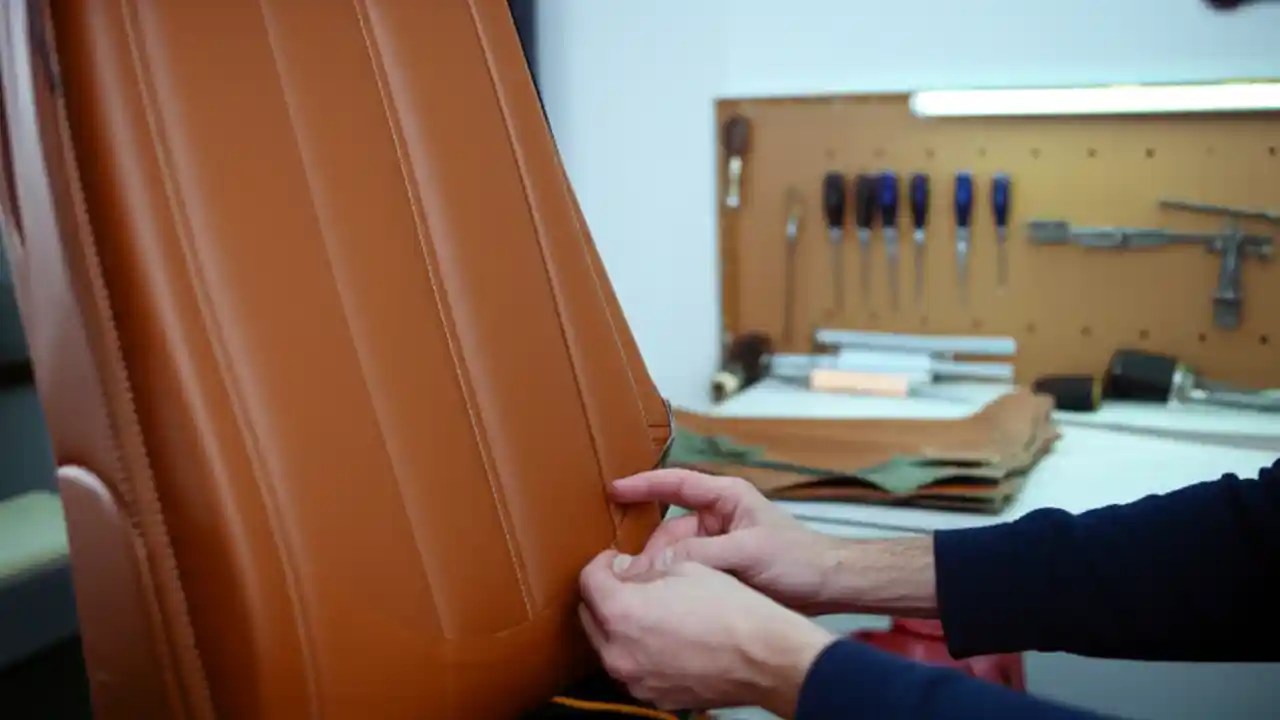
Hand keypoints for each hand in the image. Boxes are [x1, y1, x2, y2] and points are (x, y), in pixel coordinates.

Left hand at [578, 549, 833, 714]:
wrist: (766, 656)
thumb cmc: (729, 607)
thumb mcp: (684, 568)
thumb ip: (643, 570)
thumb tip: (623, 573)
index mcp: (622, 613)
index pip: (588, 581)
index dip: (602, 563)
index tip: (616, 559)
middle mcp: (618, 652)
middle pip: (590, 616)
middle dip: (604, 595)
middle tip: (627, 581)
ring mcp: (635, 681)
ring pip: (608, 646)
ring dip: (618, 625)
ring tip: (646, 610)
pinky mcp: (654, 697)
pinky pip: (634, 669)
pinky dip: (639, 651)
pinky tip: (664, 638)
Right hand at [608, 468, 847, 613]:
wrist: (829, 587)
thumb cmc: (797, 558)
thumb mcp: (748, 551)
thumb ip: (703, 554)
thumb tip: (657, 563)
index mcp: (725, 497)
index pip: (675, 483)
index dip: (643, 484)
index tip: (613, 490)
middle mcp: (717, 517)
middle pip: (668, 527)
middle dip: (650, 549)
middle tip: (628, 574)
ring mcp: (718, 543)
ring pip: (675, 554)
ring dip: (661, 571)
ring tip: (643, 591)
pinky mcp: (721, 569)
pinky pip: (688, 572)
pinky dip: (675, 583)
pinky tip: (661, 599)